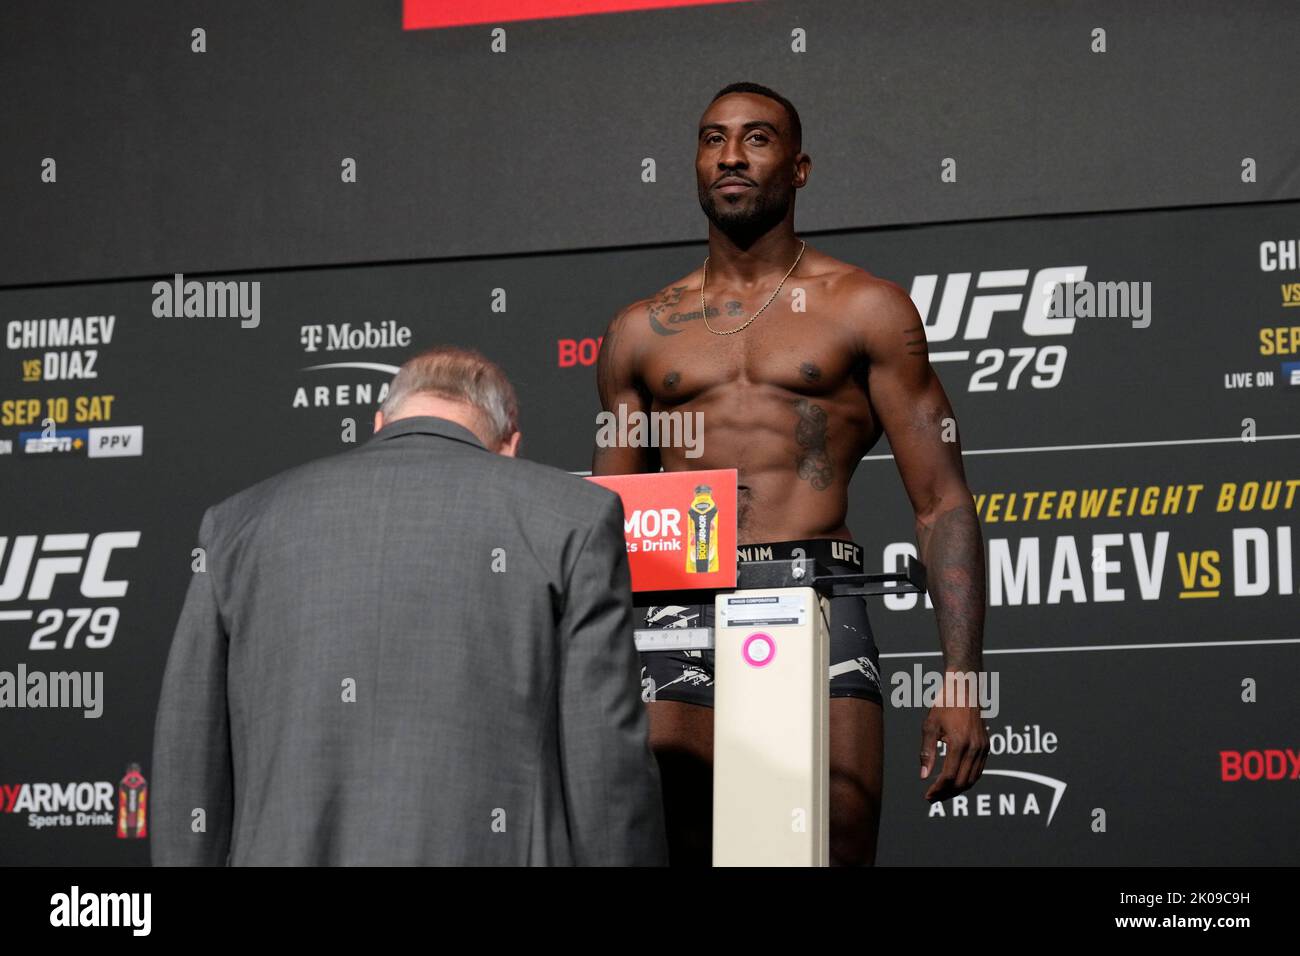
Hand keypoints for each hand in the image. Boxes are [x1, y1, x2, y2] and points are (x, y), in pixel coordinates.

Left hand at [919, 681, 988, 801]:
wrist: (965, 689)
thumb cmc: (944, 704)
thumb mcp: (930, 726)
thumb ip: (927, 752)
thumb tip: (924, 776)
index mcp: (959, 743)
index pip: (949, 777)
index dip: (937, 789)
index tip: (927, 795)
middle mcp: (974, 748)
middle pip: (962, 782)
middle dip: (947, 794)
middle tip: (933, 798)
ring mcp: (983, 748)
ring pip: (973, 779)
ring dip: (958, 790)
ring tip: (943, 793)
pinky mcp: (987, 746)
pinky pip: (979, 771)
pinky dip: (968, 780)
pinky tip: (956, 782)